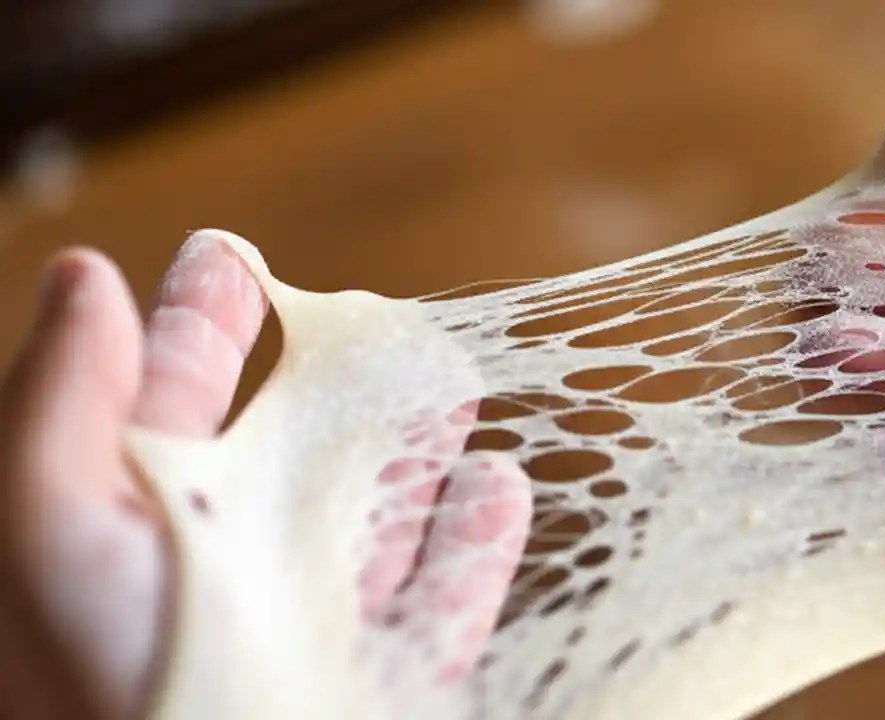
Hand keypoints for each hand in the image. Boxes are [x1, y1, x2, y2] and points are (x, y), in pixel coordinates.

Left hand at [0, 234, 529, 718]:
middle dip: (326, 376)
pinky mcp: (397, 688)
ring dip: (413, 448)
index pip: (172, 407)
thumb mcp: (60, 540)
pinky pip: (447, 604)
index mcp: (143, 542)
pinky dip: (478, 544)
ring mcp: (318, 639)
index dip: (197, 326)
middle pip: (285, 455)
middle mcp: (231, 584)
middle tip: (362, 311)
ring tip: (446, 378)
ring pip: (375, 521)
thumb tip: (83, 277)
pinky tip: (500, 484)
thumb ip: (65, 407)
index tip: (228, 255)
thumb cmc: (134, 694)